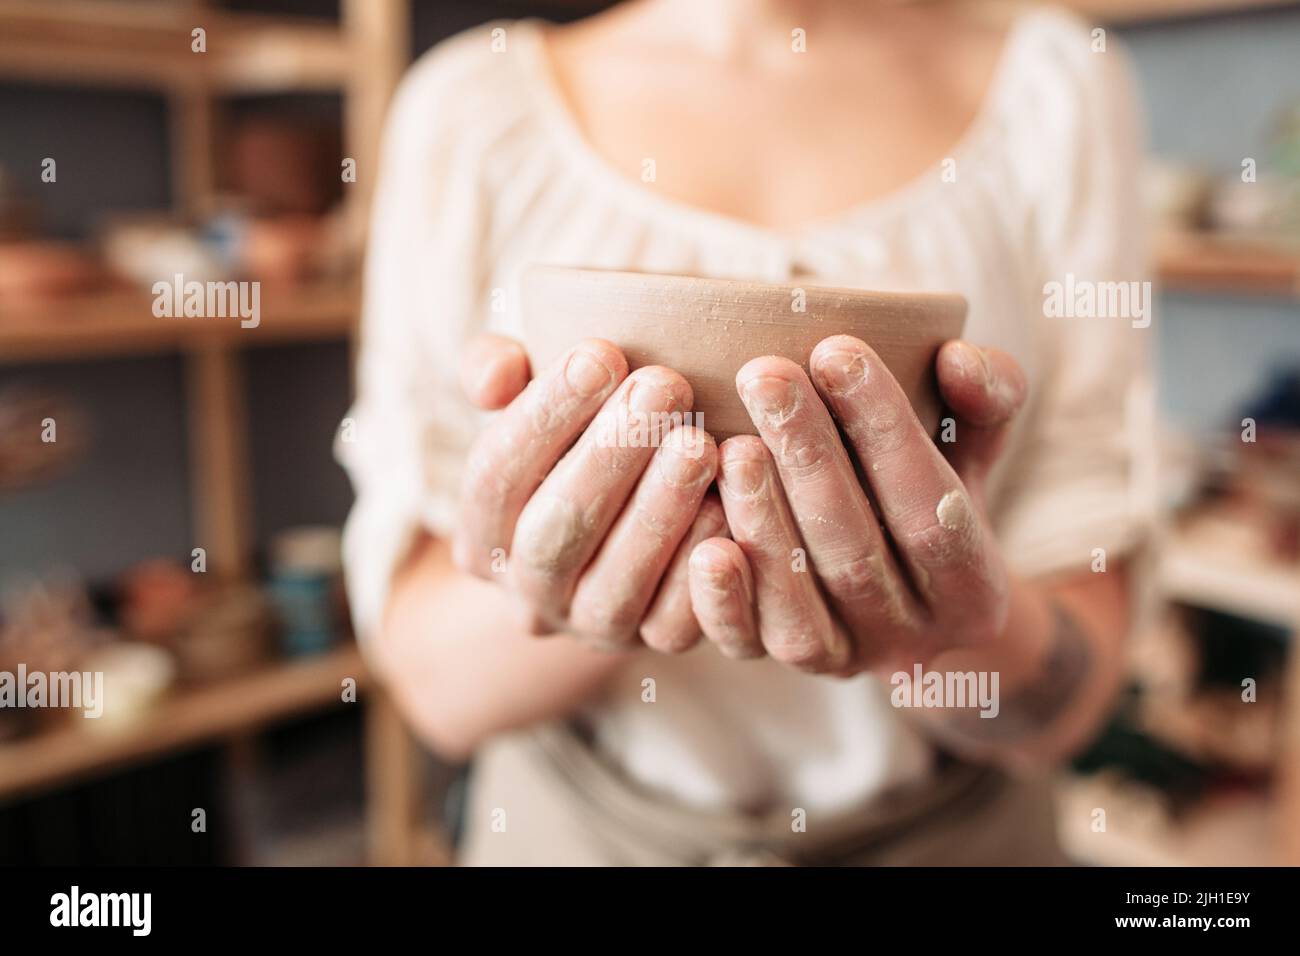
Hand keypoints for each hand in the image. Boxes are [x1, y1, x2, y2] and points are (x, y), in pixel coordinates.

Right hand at [452, 335, 724, 650]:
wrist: (634, 523)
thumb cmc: (582, 438)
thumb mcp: (533, 400)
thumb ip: (498, 373)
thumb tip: (494, 376)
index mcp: (483, 534)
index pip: (494, 477)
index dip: (542, 415)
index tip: (600, 353)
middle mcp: (528, 593)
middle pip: (554, 533)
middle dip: (609, 457)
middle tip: (664, 386)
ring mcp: (591, 627)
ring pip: (614, 584)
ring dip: (658, 511)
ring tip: (700, 443)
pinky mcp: (654, 646)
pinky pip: (674, 622)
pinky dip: (699, 570)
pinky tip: (726, 508)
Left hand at [686, 335, 1026, 675]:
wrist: (909, 601)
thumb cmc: (930, 493)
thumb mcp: (973, 448)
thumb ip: (983, 399)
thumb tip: (959, 358)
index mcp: (973, 587)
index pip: (931, 506)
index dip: (885, 430)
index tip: (836, 352)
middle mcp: (912, 637)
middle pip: (855, 550)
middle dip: (809, 457)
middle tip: (764, 375)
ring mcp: (846, 659)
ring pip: (801, 602)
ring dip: (762, 521)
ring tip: (729, 443)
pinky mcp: (784, 665)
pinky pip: (749, 641)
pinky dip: (723, 598)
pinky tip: (700, 541)